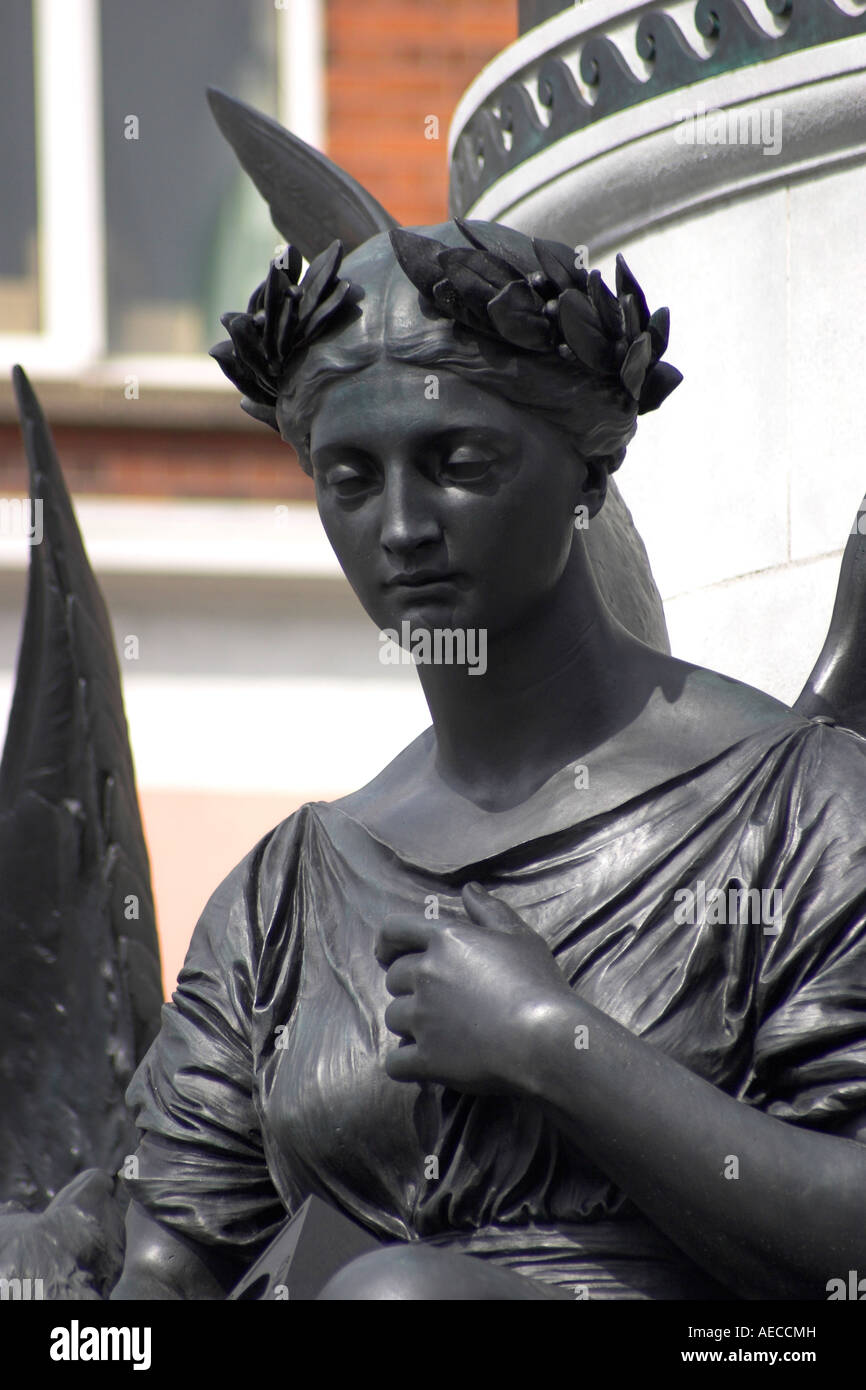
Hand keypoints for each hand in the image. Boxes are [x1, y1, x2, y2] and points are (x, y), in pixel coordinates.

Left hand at [375, 881, 573, 1094]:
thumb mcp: (518, 936)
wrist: (544, 1038)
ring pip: (393, 1018)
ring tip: (436, 1031)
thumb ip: (489, 909)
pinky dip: (405, 1063)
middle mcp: (425, 974)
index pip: (394, 930)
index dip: (386, 941)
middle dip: (406, 987)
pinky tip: (422, 1063)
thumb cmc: (537, 983)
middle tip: (432, 998)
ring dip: (408, 1024)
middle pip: (393, 977)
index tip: (386, 953)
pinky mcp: (425, 1058)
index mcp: (445, 939)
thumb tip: (468, 888)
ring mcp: (422, 1018)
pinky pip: (396, 1062)